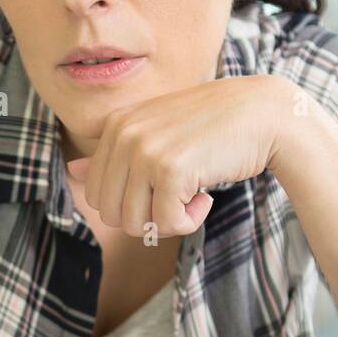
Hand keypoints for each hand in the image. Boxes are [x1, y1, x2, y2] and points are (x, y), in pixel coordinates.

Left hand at [65, 75, 289, 238]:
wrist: (263, 113)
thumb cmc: (212, 125)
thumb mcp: (157, 131)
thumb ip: (114, 152)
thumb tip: (74, 172)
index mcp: (116, 126)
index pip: (96, 194)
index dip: (130, 206)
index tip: (161, 190)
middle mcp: (125, 135)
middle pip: (110, 214)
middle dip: (144, 219)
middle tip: (175, 200)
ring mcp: (145, 151)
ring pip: (135, 223)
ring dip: (167, 222)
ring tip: (191, 197)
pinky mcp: (169, 170)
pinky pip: (166, 223)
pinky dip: (189, 222)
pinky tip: (206, 198)